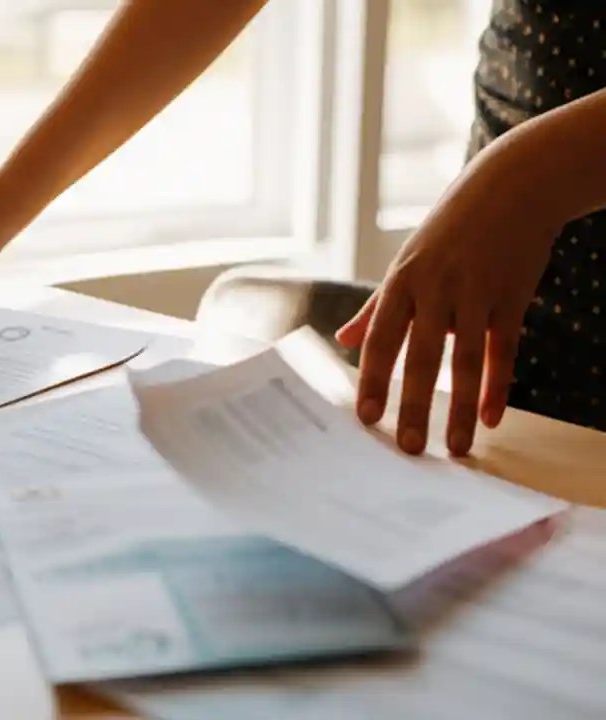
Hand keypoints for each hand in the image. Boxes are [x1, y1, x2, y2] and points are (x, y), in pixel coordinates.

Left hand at [335, 155, 561, 456]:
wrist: (513, 185)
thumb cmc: (449, 230)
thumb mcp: (406, 262)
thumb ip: (376, 307)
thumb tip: (342, 341)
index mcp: (401, 281)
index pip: (380, 339)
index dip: (372, 380)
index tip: (366, 418)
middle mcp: (436, 288)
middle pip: (421, 356)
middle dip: (413, 404)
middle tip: (408, 448)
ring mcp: (476, 292)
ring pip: (467, 359)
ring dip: (462, 408)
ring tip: (457, 448)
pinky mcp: (513, 296)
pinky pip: (504, 349)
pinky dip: (498, 386)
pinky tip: (492, 418)